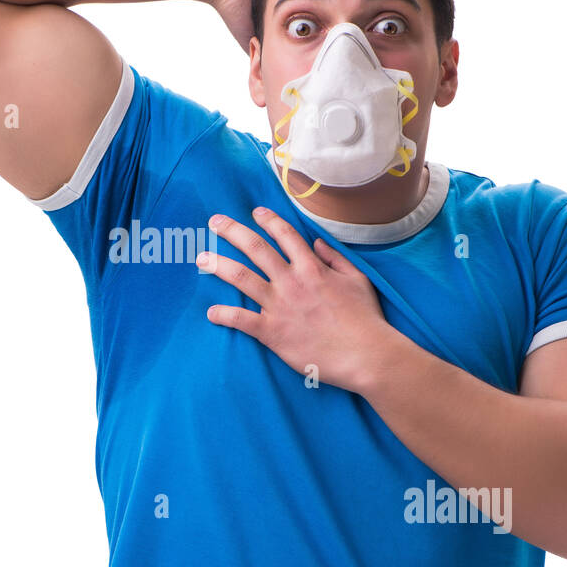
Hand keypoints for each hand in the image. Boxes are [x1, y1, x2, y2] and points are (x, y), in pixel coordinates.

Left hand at [200, 207, 392, 393]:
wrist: (365, 354)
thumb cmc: (365, 318)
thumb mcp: (357, 279)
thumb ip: (335, 258)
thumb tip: (317, 242)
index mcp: (312, 267)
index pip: (285, 234)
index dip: (268, 220)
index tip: (255, 212)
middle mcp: (291, 281)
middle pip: (256, 248)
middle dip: (232, 231)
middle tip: (214, 221)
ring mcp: (279, 306)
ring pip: (241, 277)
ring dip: (218, 265)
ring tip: (201, 258)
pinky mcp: (272, 332)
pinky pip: (241, 320)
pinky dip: (224, 315)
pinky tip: (211, 312)